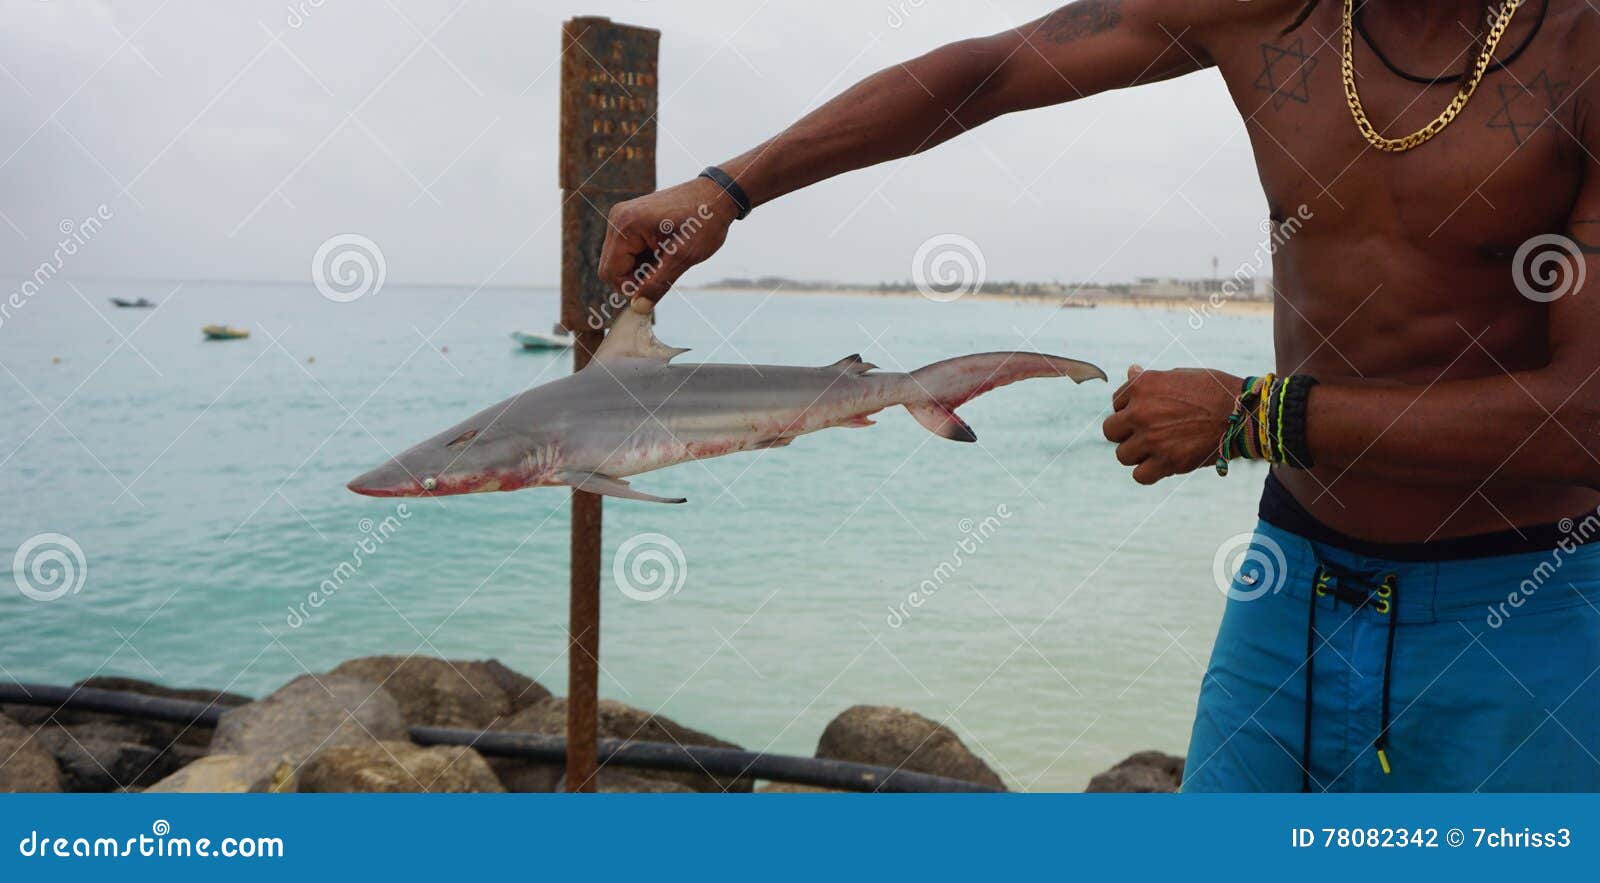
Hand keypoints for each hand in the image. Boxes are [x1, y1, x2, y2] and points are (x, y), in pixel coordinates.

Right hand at [598, 177, 738, 310]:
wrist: (717, 195)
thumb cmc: (704, 221)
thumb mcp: (684, 257)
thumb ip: (658, 284)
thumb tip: (639, 308)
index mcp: (626, 225)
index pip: (611, 272)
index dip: (630, 288)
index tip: (656, 287)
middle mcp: (618, 218)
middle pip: (612, 267)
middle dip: (636, 277)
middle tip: (666, 271)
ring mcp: (623, 217)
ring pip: (620, 260)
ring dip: (642, 268)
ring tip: (669, 258)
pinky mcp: (631, 219)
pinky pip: (628, 249)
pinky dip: (644, 258)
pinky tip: (665, 251)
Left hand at [1102, 365, 1241, 484]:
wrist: (1244, 414)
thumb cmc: (1215, 391)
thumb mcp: (1180, 375)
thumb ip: (1150, 379)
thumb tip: (1130, 371)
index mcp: (1143, 385)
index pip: (1116, 402)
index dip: (1131, 408)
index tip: (1149, 412)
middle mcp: (1141, 411)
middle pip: (1111, 430)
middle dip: (1125, 433)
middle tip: (1145, 434)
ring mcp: (1152, 438)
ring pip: (1123, 455)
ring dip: (1137, 454)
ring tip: (1156, 449)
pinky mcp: (1166, 462)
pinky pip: (1140, 475)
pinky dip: (1148, 473)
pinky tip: (1161, 464)